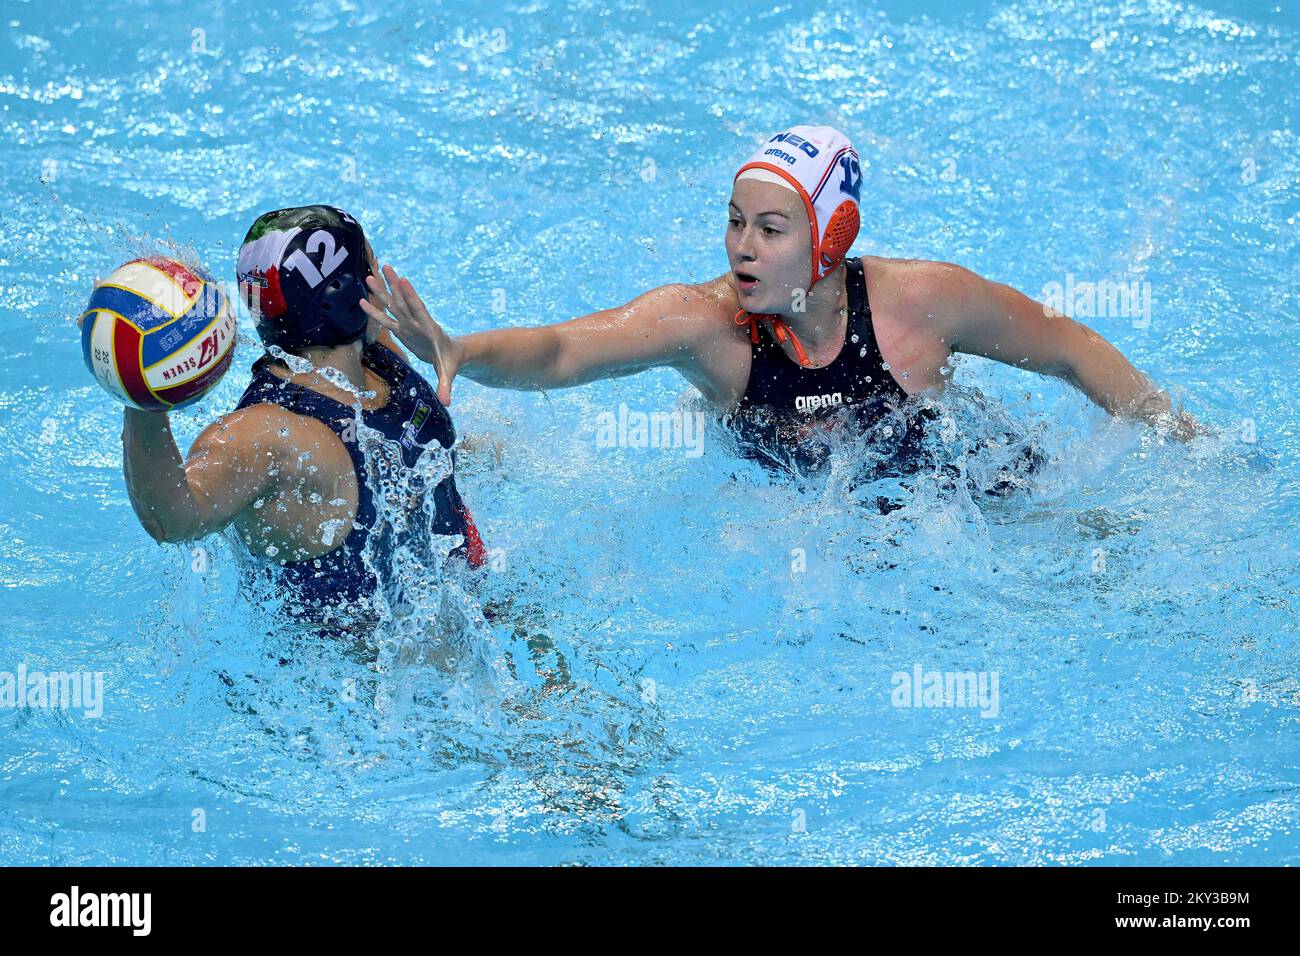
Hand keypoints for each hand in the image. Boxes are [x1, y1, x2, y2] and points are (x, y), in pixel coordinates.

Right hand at [361, 265, 462, 405]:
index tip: (404, 280)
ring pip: (394, 305)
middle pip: (404, 301)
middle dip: (394, 285)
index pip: (420, 310)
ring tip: (371, 275)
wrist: (453, 354)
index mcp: (429, 328)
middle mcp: (417, 322)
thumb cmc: (451, 362)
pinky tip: (363, 300)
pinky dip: (375, 310)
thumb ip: (446, 386)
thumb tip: (447, 402)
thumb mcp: (448, 373)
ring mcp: (408, 324)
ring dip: (383, 291)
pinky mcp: (402, 329)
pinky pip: (386, 317)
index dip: (412, 296)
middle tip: (386, 268)